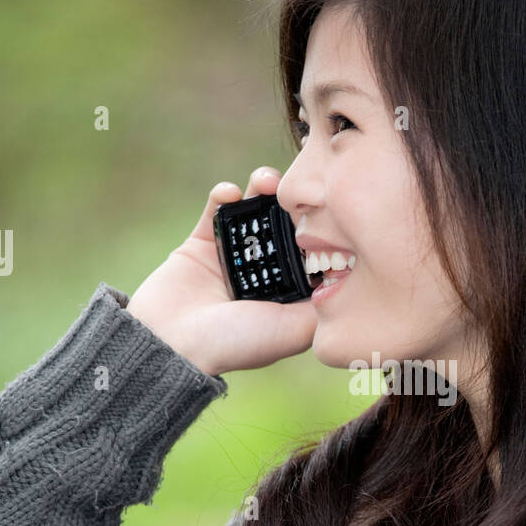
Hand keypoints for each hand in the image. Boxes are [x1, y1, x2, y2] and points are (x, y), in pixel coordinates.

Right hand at [124, 168, 317, 376]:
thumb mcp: (295, 331)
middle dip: (294, 202)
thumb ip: (325, 305)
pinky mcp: (200, 244)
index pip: (313, 253)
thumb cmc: (235, 343)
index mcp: (286, 294)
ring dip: (261, 190)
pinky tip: (230, 192)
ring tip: (266, 181)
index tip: (333, 207)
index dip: (324, 229)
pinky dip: (224, 195)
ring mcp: (231, 256)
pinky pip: (215, 211)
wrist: (171, 344)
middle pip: (285, 225)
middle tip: (300, 186)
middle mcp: (262, 274)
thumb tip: (354, 278)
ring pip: (254, 212)